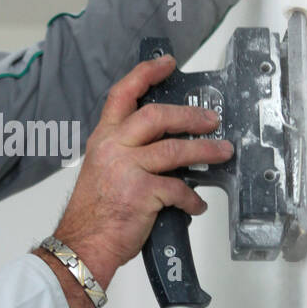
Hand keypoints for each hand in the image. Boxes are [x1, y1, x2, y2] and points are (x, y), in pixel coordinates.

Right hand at [50, 55, 233, 289]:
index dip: (147, 73)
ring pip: (175, 149)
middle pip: (157, 115)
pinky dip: (192, 199)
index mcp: (104, 138)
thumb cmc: (94, 212)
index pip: (122, 94)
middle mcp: (114, 147)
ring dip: (205, 150)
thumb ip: (127, 151)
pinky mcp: (143, 193)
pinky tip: (196, 204)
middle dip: (190, 115)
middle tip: (212, 119)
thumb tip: (164, 145)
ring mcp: (128, 169)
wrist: (83, 244)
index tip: (168, 63)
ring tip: (223, 152)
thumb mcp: (103, 169)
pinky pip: (179, 189)